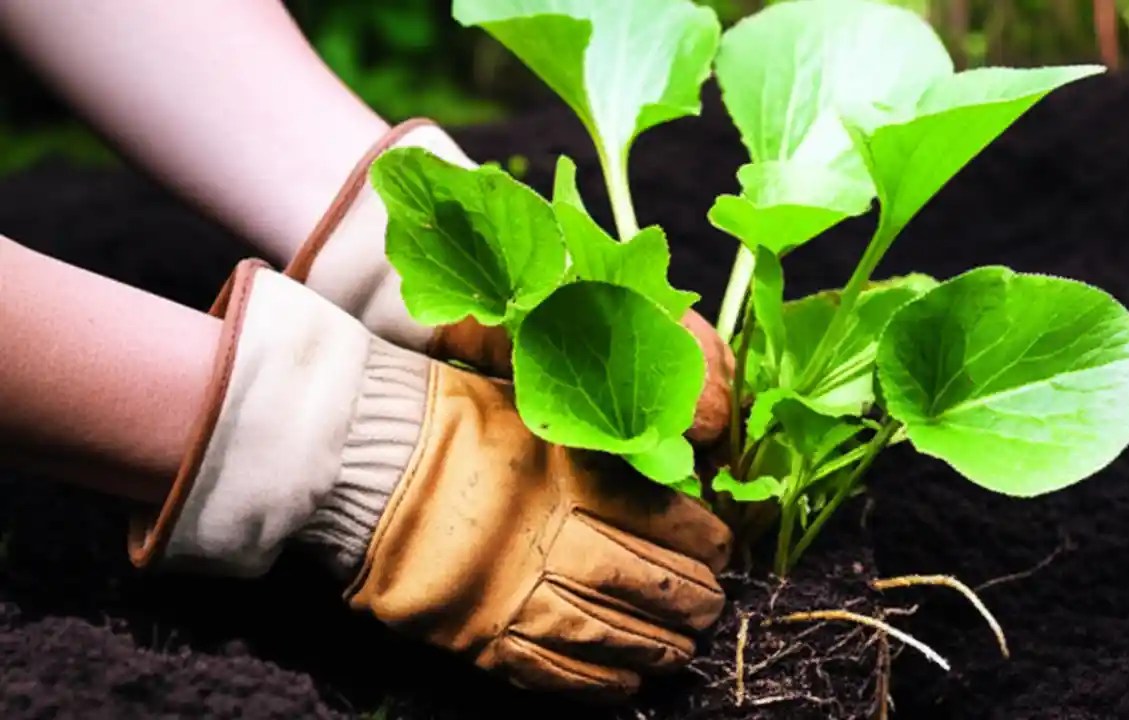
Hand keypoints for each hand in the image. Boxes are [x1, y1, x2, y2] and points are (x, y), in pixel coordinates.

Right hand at [129, 260, 731, 699]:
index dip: (699, 539)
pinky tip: (627, 683)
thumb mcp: (531, 399)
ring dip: (654, 644)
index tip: (722, 547)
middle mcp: (549, 537)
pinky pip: (548, 670)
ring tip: (684, 651)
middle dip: (687, 597)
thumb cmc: (450, 415)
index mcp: (568, 476)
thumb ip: (594, 431)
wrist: (362, 456)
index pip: (657, 517)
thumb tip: (664, 445)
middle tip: (714, 605)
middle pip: (640, 579)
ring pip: (605, 631)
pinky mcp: (477, 633)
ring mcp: (512, 592)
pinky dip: (594, 682)